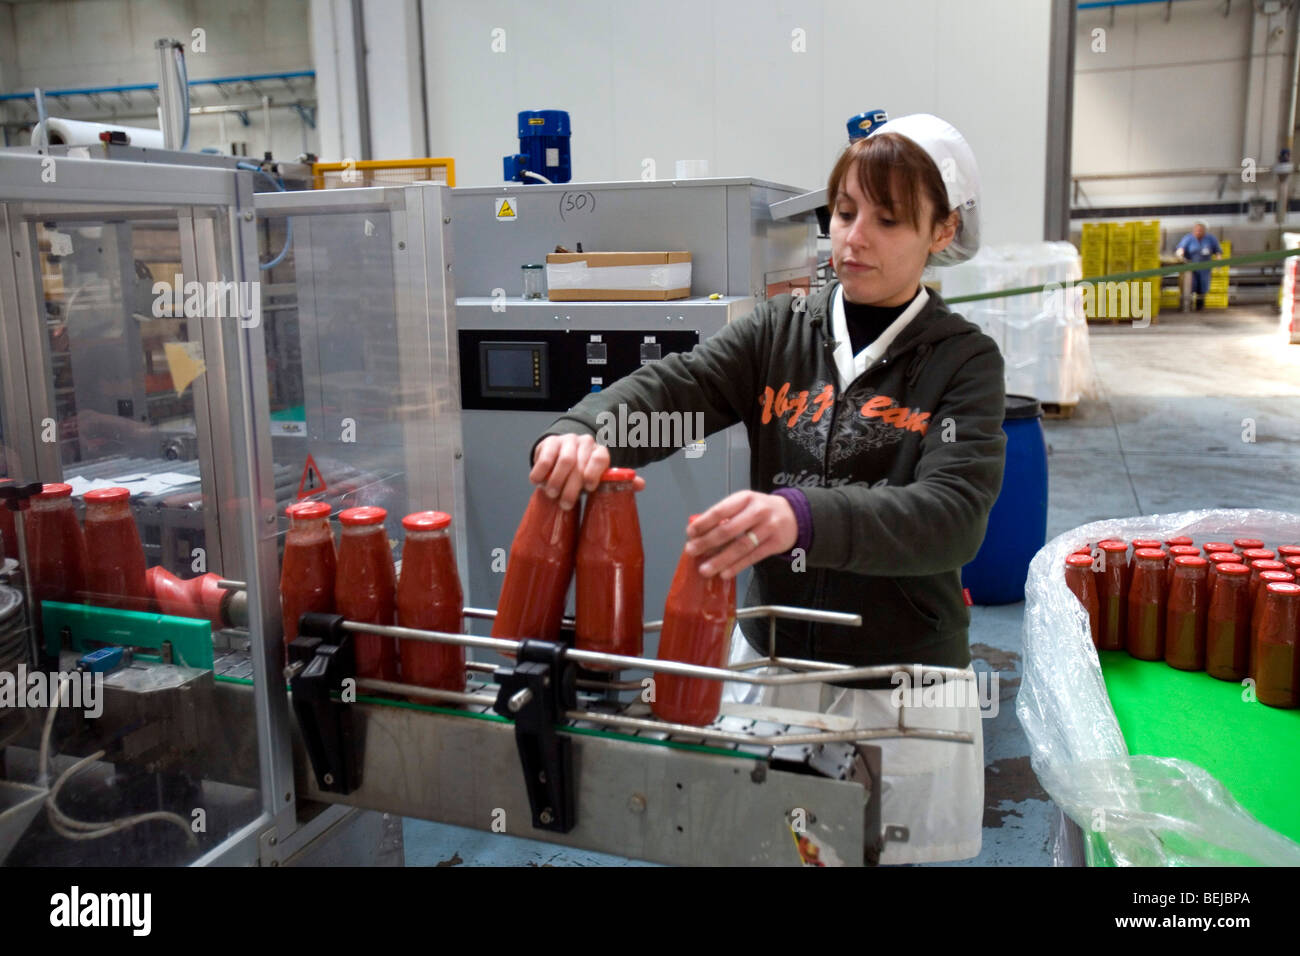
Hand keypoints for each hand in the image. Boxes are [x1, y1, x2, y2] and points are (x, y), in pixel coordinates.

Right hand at [529, 434, 644, 510]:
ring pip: (564, 460)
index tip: (589, 489)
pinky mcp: (549, 442)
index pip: (601, 458)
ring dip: (557, 480)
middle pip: (579, 464)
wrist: (562, 453)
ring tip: (552, 494)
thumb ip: (618, 481)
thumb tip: (640, 484)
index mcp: (599, 451)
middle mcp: (585, 443)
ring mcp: (566, 441)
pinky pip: (546, 456)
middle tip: (565, 503)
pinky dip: (541, 471)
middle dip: (571, 486)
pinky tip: (537, 482)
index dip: (595, 473)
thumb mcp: (599, 477)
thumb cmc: (584, 471)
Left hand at [683, 490, 797, 578]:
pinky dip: (737, 566)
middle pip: (728, 530)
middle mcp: (757, 511)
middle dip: (707, 542)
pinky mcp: (775, 544)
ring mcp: (768, 528)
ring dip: (720, 559)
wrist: (794, 516)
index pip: (720, 511)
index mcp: (745, 498)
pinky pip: (752, 557)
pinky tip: (724, 573)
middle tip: (692, 551)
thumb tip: (699, 535)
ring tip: (705, 569)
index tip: (690, 534)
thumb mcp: (745, 505)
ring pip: (740, 546)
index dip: (703, 523)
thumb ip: (726, 516)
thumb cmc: (762, 511)